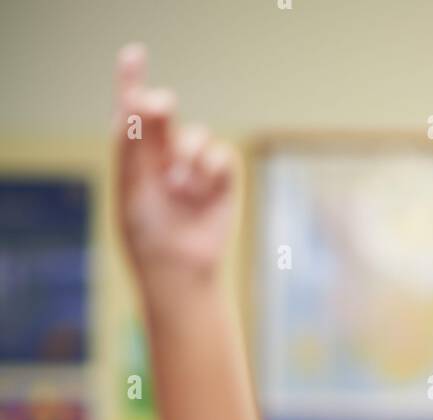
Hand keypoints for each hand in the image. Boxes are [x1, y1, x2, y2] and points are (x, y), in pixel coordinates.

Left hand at [113, 43, 234, 285]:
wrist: (179, 270)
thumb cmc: (147, 234)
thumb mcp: (130, 184)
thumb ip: (131, 142)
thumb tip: (137, 99)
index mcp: (137, 159)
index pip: (133, 115)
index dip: (132, 82)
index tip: (133, 55)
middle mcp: (165, 159)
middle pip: (165, 115)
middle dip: (161, 109)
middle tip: (158, 107)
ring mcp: (195, 170)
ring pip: (196, 135)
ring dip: (187, 154)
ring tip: (178, 185)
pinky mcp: (222, 182)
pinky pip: (220, 155)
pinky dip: (210, 166)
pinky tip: (199, 188)